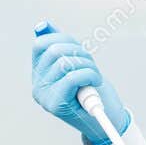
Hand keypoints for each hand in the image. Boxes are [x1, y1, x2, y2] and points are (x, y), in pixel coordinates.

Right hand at [31, 21, 129, 144]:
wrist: (108, 119)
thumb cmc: (92, 89)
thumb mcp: (76, 63)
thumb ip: (59, 44)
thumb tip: (42, 25)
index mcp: (38, 74)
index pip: (41, 44)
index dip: (63, 40)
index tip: (79, 50)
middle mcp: (37, 85)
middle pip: (54, 51)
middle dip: (79, 52)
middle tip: (91, 64)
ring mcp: (44, 96)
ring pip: (65, 63)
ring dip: (87, 64)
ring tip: (94, 75)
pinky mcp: (56, 105)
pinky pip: (73, 77)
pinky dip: (90, 75)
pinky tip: (95, 82)